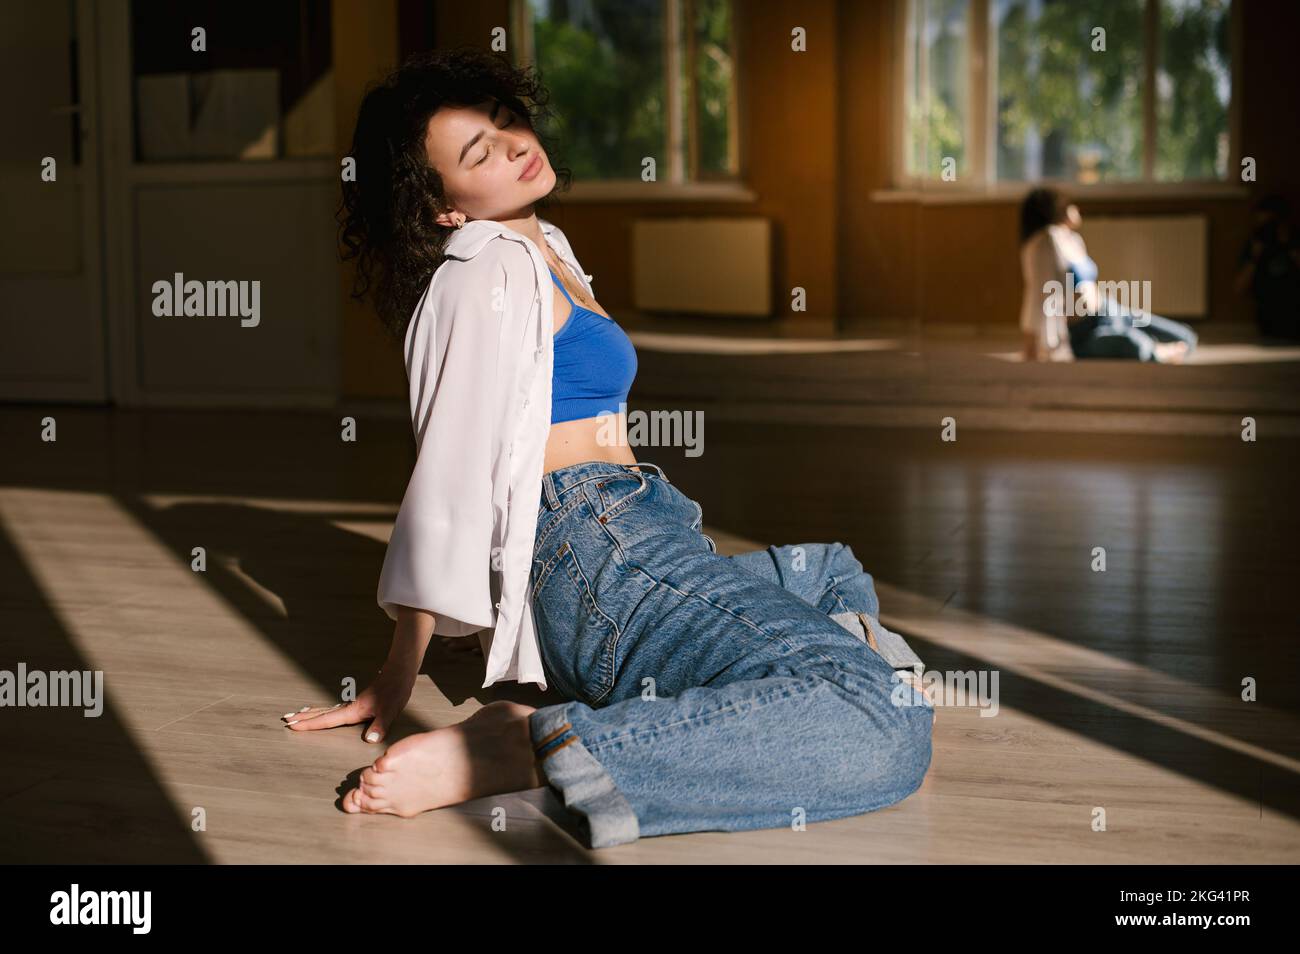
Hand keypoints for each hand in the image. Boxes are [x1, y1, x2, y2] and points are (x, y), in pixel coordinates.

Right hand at [281, 660, 417, 743]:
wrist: (399, 673)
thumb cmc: (395, 691)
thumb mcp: (390, 710)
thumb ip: (380, 726)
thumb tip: (369, 740)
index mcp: (353, 711)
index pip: (327, 720)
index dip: (310, 724)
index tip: (292, 725)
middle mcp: (349, 707)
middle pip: (322, 713)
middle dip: (304, 717)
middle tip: (285, 719)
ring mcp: (353, 704)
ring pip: (327, 709)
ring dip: (311, 713)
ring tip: (297, 714)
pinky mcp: (358, 702)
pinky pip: (335, 708)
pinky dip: (324, 710)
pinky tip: (324, 711)